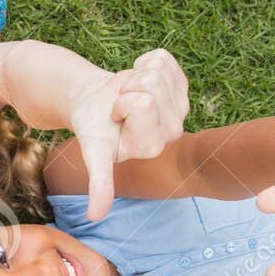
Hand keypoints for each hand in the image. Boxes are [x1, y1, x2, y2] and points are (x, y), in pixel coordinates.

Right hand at [70, 48, 188, 219]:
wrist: (95, 105)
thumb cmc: (94, 128)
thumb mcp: (94, 154)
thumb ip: (100, 182)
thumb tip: (94, 217)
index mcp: (153, 146)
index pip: (143, 103)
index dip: (121, 104)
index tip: (114, 119)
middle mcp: (172, 131)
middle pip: (152, 85)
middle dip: (128, 88)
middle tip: (120, 105)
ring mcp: (180, 106)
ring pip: (157, 70)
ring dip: (134, 76)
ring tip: (127, 95)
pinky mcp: (180, 84)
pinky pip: (163, 58)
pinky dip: (143, 62)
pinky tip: (137, 79)